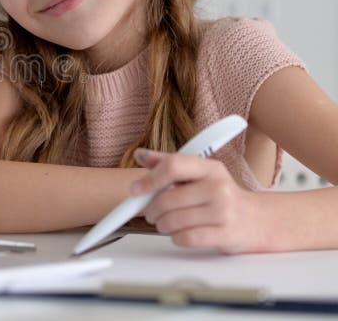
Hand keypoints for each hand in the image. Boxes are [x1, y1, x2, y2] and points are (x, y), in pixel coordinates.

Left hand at [130, 149, 270, 253]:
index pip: (173, 166)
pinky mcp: (226, 234)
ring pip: (173, 221)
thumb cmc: (221, 195)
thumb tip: (141, 155)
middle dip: (152, 210)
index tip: (135, 190)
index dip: (149, 179)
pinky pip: (185, 238)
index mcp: (209, 167)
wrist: (257, 220)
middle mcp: (218, 186)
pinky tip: (181, 233)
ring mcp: (224, 211)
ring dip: (162, 225)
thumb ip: (168, 163)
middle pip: (168, 199)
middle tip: (151, 213)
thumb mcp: (198, 173)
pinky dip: (176, 237)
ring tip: (166, 223)